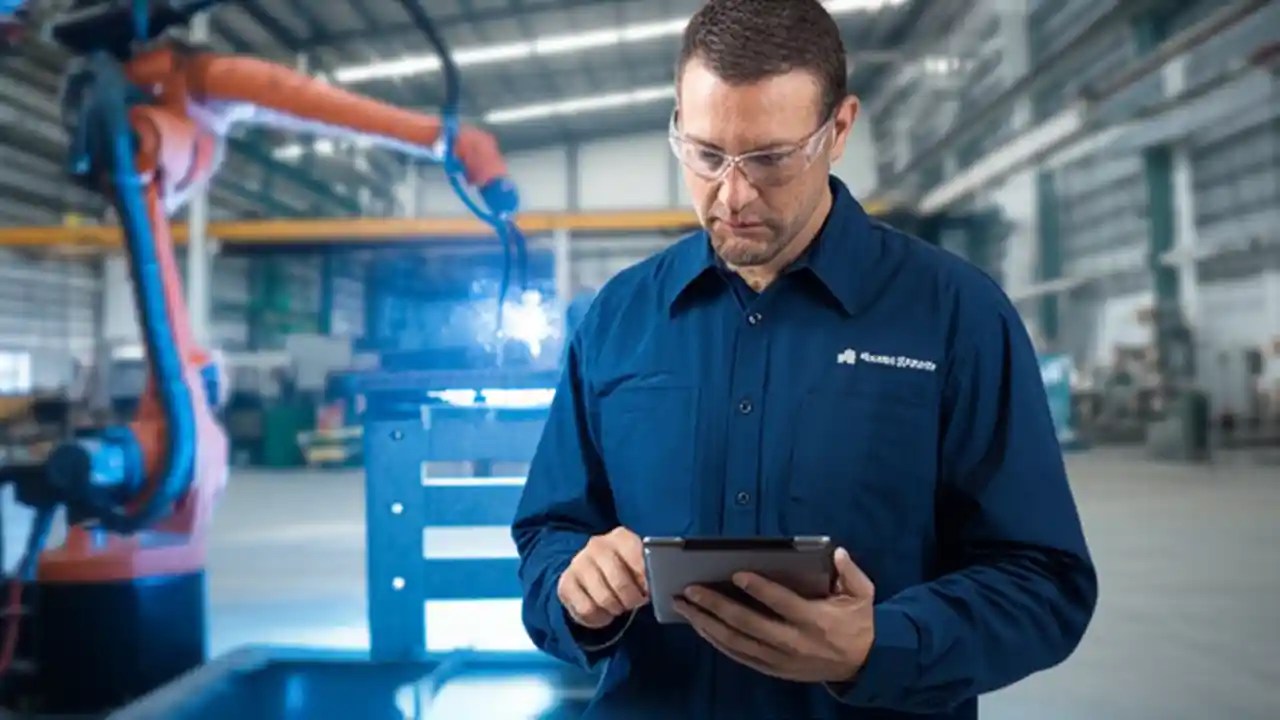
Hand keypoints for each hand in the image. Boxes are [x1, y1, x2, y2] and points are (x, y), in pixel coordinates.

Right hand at [558, 526, 649, 629]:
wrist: (589, 570)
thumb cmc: (624, 569)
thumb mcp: (639, 563)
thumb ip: (651, 570)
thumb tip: (663, 585)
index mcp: (621, 537)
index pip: (638, 558)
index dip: (646, 581)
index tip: (649, 592)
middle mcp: (597, 546)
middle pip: (620, 582)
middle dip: (631, 599)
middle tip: (635, 603)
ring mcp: (578, 564)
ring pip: (603, 599)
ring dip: (615, 609)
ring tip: (619, 606)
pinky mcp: (565, 583)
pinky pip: (586, 610)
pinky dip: (599, 619)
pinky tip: (604, 613)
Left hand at [674, 546, 874, 683]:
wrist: (864, 666)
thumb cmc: (858, 624)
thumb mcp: (862, 595)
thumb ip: (850, 572)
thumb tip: (836, 552)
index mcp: (814, 620)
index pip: (782, 603)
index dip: (759, 589)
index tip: (736, 574)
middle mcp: (793, 642)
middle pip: (748, 624)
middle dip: (715, 606)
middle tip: (691, 589)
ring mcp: (780, 659)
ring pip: (736, 642)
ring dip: (707, 624)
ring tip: (685, 606)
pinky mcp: (773, 669)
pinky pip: (739, 655)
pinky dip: (717, 641)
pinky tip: (701, 627)